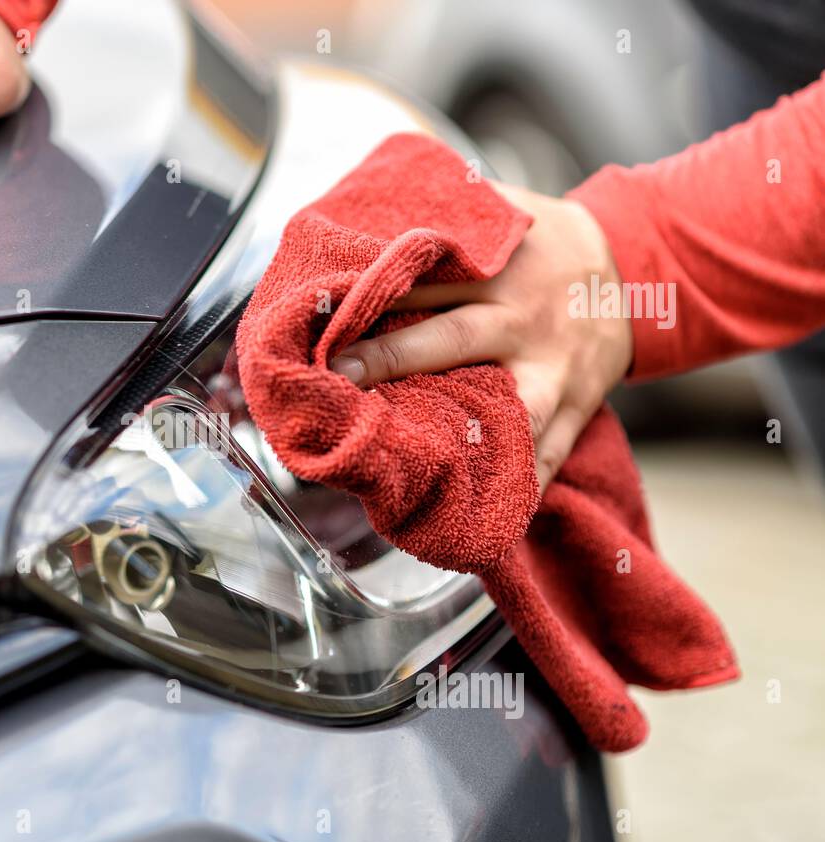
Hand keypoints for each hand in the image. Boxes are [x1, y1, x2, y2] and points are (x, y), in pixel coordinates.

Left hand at [331, 183, 633, 489]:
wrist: (638, 268)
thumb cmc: (545, 241)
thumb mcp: (504, 208)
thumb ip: (445, 208)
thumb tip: (367, 197)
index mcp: (502, 267)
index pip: (428, 277)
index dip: (375, 292)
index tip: (323, 310)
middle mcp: (525, 319)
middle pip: (454, 338)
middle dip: (394, 358)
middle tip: (340, 376)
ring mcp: (554, 370)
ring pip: (507, 410)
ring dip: (458, 439)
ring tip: (404, 467)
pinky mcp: (577, 408)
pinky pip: (549, 457)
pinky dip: (520, 490)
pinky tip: (483, 523)